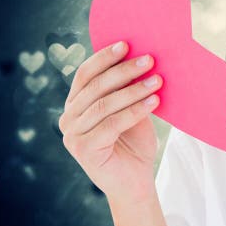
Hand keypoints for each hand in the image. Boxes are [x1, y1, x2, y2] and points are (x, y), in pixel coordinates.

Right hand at [59, 40, 162, 205]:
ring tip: (158, 80)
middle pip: (95, 87)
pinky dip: (135, 110)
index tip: (126, 44)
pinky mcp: (83, 150)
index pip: (85, 74)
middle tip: (150, 59)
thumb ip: (128, 89)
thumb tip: (143, 58)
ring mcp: (72, 135)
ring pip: (104, 105)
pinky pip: (112, 124)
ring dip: (134, 90)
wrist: (135, 181)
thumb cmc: (134, 143)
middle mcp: (68, 118)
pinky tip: (155, 101)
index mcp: (76, 104)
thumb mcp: (131, 110)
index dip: (104, 58)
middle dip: (124, 71)